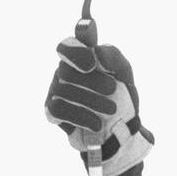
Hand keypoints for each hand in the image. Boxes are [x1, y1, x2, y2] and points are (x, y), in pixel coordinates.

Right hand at [44, 26, 153, 175]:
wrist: (123, 129)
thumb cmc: (121, 95)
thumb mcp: (123, 72)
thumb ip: (112, 56)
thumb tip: (95, 53)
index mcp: (79, 57)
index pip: (68, 46)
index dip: (76, 52)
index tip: (91, 63)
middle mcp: (63, 71)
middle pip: (66, 69)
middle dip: (93, 80)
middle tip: (113, 88)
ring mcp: (55, 91)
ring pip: (63, 90)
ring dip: (91, 100)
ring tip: (112, 109)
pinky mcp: (52, 111)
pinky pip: (58, 109)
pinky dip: (80, 116)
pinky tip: (96, 123)